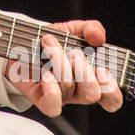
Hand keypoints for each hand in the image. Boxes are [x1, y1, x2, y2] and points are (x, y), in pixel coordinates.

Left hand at [4, 19, 123, 117]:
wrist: (22, 45)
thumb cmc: (52, 41)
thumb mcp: (74, 30)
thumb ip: (91, 29)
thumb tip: (99, 37)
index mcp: (92, 77)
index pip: (111, 97)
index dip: (112, 89)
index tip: (103, 70)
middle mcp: (78, 90)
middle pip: (92, 94)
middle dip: (84, 71)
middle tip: (74, 53)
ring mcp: (61, 96)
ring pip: (68, 88)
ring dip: (59, 61)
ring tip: (49, 43)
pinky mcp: (42, 99)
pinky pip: (52, 105)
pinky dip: (51, 89)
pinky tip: (46, 73)